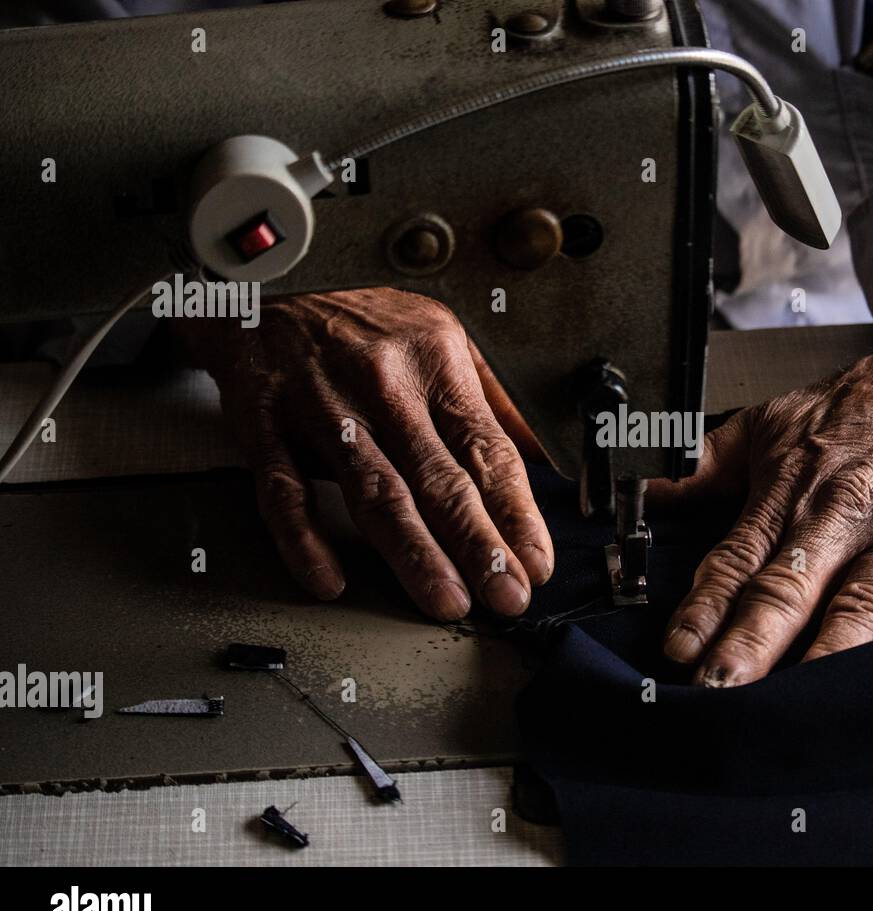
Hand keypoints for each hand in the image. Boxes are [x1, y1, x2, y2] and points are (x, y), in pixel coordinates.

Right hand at [169, 288, 551, 619]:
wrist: (265, 283)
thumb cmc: (364, 319)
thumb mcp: (442, 336)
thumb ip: (491, 400)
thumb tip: (542, 458)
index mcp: (436, 364)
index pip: (487, 450)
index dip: (516, 512)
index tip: (535, 562)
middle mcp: (384, 384)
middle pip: (439, 479)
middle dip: (478, 545)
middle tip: (506, 596)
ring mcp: (322, 405)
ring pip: (374, 490)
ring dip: (413, 553)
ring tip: (444, 599)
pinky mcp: (265, 421)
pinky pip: (284, 489)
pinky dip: (305, 539)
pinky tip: (330, 580)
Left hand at [652, 313, 872, 686]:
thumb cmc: (861, 408)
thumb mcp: (771, 423)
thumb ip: (704, 465)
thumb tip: (644, 493)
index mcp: (791, 496)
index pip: (736, 560)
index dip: (704, 607)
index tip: (678, 649)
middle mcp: (842, 520)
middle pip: (787, 589)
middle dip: (750, 641)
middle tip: (719, 686)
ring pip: (863, 604)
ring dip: (832, 651)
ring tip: (806, 696)